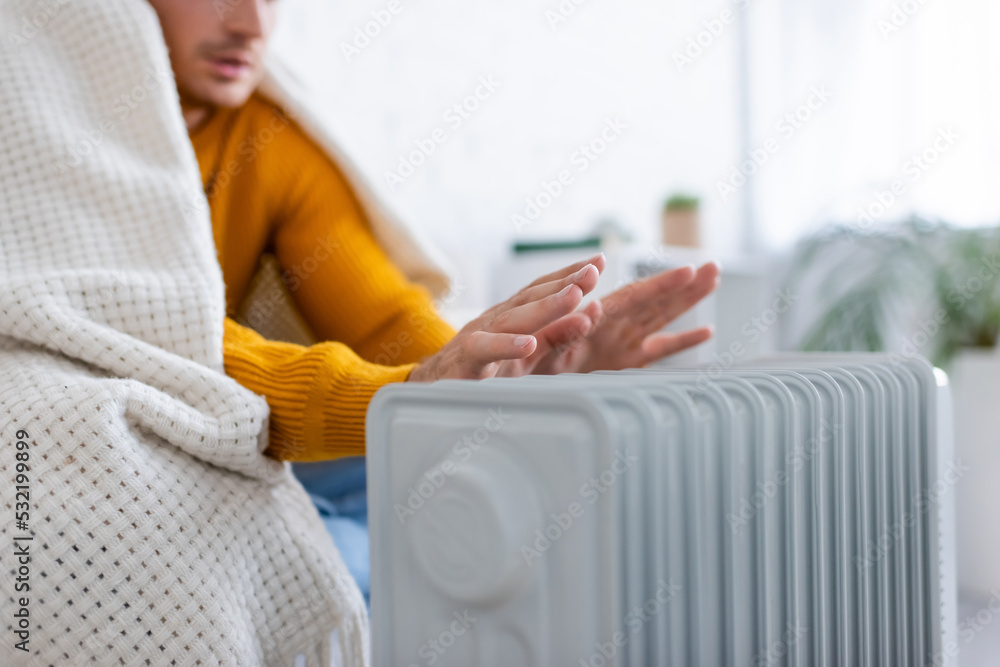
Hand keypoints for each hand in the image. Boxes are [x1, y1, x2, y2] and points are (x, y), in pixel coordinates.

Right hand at [407, 253, 607, 381]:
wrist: (429, 390)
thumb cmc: (482, 372)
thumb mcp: (526, 355)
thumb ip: (556, 337)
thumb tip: (590, 316)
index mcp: (511, 316)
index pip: (541, 289)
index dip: (568, 274)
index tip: (599, 261)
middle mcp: (495, 319)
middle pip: (531, 297)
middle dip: (563, 283)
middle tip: (592, 271)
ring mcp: (478, 336)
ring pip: (513, 318)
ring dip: (544, 306)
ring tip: (573, 297)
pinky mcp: (464, 361)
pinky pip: (484, 350)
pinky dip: (506, 346)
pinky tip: (528, 343)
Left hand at [525, 261, 720, 373]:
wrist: (506, 384)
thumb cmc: (518, 364)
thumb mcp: (539, 350)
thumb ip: (564, 332)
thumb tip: (589, 309)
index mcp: (592, 320)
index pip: (633, 297)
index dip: (661, 286)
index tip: (687, 272)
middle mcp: (611, 327)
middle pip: (654, 302)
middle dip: (683, 286)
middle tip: (714, 269)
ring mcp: (620, 343)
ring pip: (661, 317)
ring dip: (686, 302)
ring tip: (713, 281)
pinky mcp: (622, 364)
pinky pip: (658, 351)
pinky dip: (681, 342)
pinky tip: (706, 331)